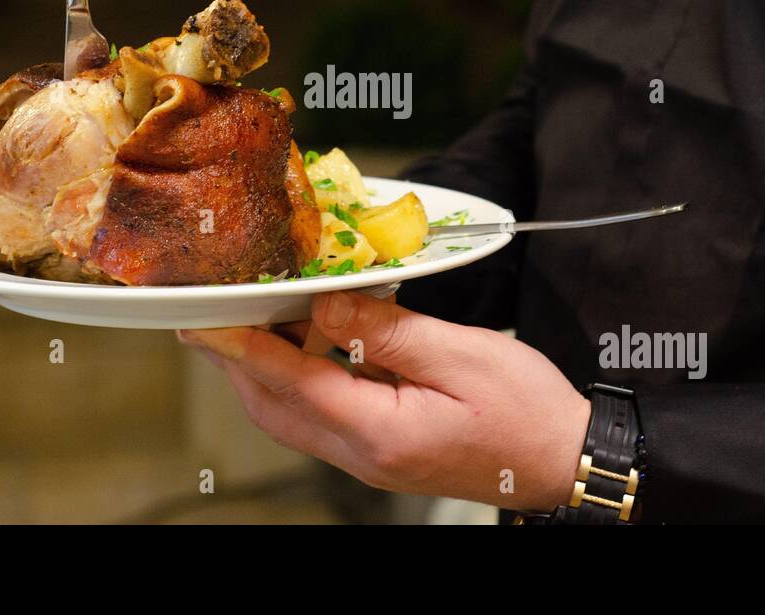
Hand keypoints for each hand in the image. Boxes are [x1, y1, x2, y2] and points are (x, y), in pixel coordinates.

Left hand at [178, 289, 589, 510]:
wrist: (561, 462)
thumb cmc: (525, 411)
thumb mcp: (459, 354)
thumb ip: (385, 330)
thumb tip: (326, 302)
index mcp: (379, 432)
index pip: (291, 384)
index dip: (241, 348)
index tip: (203, 321)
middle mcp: (363, 455)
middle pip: (277, 408)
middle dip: (239, 361)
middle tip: (216, 313)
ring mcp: (370, 460)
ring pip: (293, 416)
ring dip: (267, 371)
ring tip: (258, 321)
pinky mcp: (381, 452)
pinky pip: (321, 417)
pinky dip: (300, 380)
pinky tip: (311, 345)